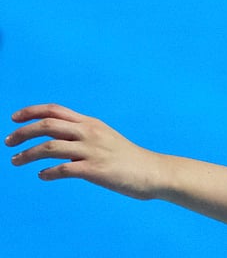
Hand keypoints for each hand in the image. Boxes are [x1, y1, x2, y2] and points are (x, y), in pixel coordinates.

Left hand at [6, 104, 161, 199]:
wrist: (153, 171)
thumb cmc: (128, 158)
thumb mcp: (105, 137)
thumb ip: (83, 134)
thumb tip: (58, 138)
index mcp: (91, 123)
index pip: (55, 110)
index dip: (31, 112)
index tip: (14, 118)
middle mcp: (90, 133)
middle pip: (47, 125)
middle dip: (22, 132)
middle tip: (7, 142)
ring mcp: (92, 151)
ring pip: (49, 147)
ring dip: (27, 154)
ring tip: (15, 161)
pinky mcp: (95, 169)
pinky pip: (62, 169)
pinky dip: (47, 172)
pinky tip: (42, 176)